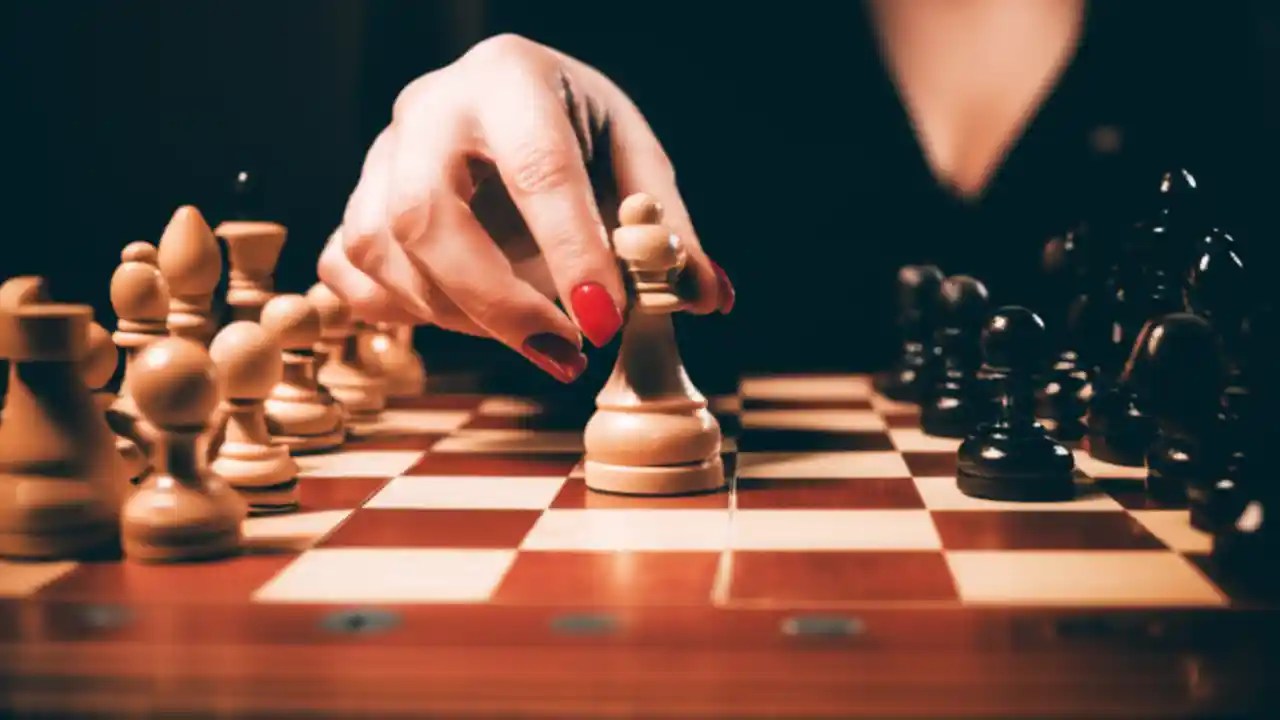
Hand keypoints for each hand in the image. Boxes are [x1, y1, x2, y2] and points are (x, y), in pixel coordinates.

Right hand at [318, 34, 733, 382]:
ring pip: (379, 249)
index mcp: (510, 77)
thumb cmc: (576, 130)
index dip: (572, 252)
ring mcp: (380, 152)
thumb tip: (708, 296)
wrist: (508, 103)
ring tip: (527, 332)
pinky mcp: (358, 196)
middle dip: (494, 302)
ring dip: (454, 315)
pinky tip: (459, 317)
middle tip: (563, 350)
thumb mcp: (632, 159)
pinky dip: (396, 310)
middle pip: (426, 215)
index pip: (537, 170)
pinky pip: (346, 268)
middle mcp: (431, 107)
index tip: (605, 321)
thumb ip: (665, 227)